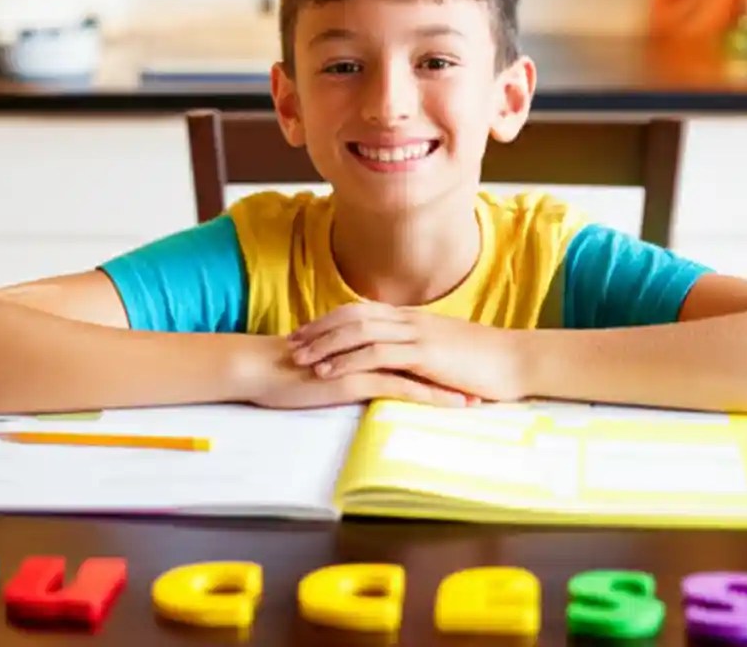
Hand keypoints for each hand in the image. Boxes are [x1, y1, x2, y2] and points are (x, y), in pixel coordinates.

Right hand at [232, 335, 473, 408]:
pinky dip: (428, 396)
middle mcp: (371, 346)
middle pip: (423, 356)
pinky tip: (448, 406)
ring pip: (418, 371)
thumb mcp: (327, 366)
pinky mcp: (356, 378)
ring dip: (449, 386)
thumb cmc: (288, 370)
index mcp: (365, 341)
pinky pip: (400, 386)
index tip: (466, 373)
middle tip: (485, 383)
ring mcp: (365, 361)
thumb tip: (362, 373)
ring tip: (477, 401)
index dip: (439, 361)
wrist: (261, 368)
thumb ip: (348, 363)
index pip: (410, 348)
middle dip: (454, 372)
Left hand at [286, 302, 528, 402]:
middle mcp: (410, 320)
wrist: (518, 360)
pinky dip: (349, 360)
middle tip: (290, 342)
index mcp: (413, 318)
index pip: (361, 311)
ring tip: (300, 358)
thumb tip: (399, 363)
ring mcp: (417, 334)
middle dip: (318, 329)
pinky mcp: (425, 353)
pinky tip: (330, 372)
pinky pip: (378, 353)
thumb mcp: (446, 352)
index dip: (330, 320)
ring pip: (359, 331)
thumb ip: (419, 352)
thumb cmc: (486, 361)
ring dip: (326, 344)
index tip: (306, 332)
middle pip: (352, 316)